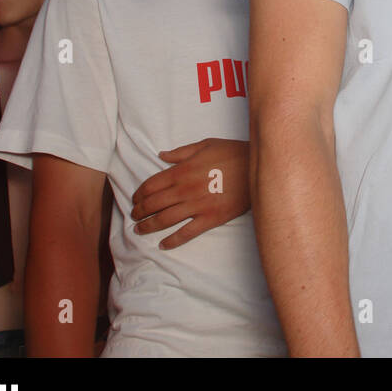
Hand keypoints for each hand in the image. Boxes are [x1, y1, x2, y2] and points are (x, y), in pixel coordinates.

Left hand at [131, 138, 249, 248]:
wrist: (257, 166)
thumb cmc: (232, 152)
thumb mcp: (206, 145)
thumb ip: (181, 152)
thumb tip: (161, 155)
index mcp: (182, 170)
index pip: (151, 185)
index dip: (139, 194)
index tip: (135, 199)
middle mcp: (185, 189)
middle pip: (154, 204)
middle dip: (140, 211)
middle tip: (134, 216)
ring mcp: (197, 205)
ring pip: (165, 220)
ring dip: (149, 226)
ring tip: (139, 230)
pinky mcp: (211, 218)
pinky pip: (187, 232)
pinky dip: (173, 241)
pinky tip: (163, 245)